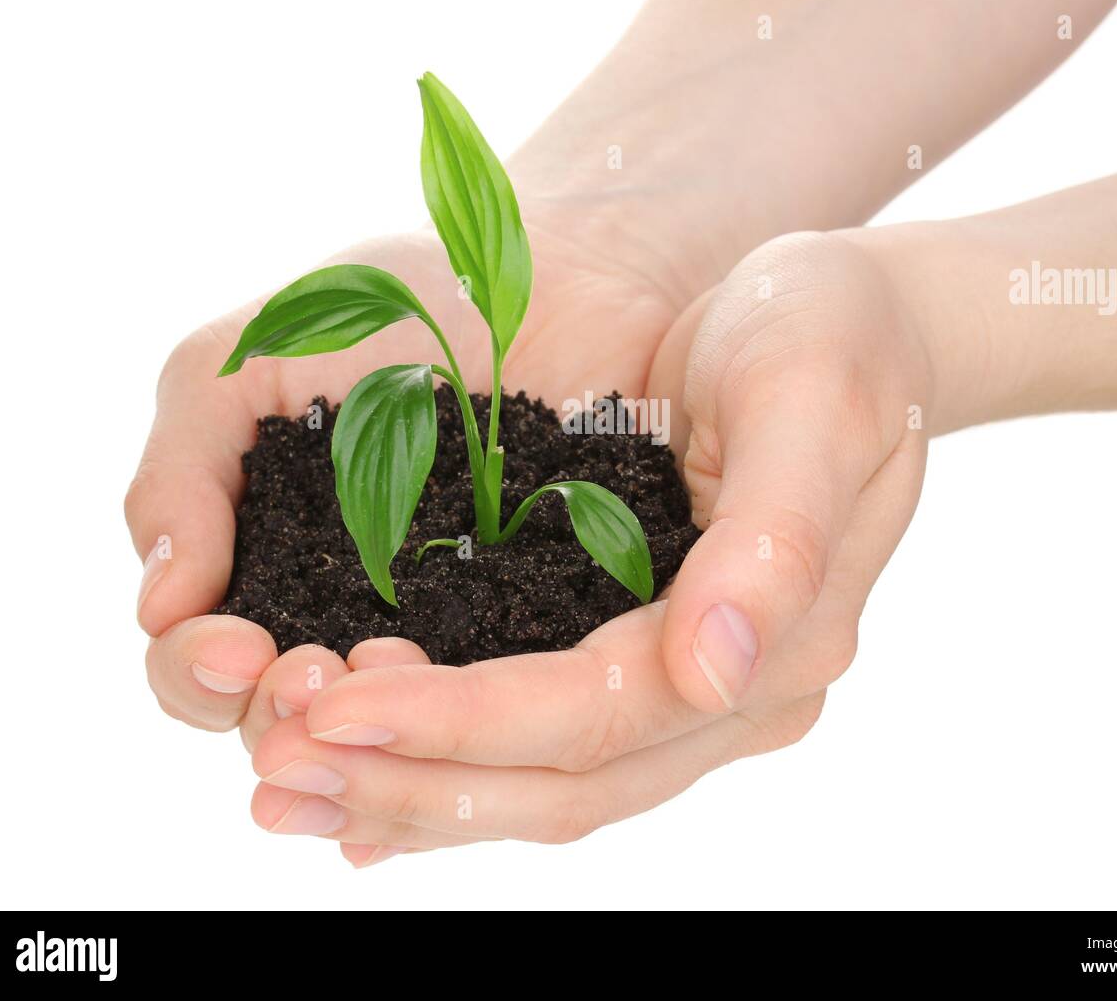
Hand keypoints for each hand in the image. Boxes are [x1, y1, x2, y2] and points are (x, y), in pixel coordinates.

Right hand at [125, 217, 685, 734]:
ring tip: (379, 677)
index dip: (199, 675)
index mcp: (273, 571)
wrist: (546, 266)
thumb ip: (182, 468)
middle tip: (310, 674)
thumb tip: (157, 607)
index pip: (207, 671)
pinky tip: (460, 729)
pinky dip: (474, 731)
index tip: (238, 644)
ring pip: (394, 741)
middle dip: (282, 717)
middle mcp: (356, 619)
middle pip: (292, 727)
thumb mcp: (250, 365)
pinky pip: (510, 710)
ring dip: (368, 744)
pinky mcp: (557, 633)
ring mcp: (457, 636)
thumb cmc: (390, 307)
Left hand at [246, 232, 931, 861]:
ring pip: (545, 787)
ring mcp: (696, 693)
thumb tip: (715, 672)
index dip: (465, 722)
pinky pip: (546, 749)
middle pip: (560, 784)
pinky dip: (452, 773)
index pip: (600, 716)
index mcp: (779, 641)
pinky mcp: (651, 665)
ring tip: (286, 784)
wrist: (843, 323)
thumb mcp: (811, 401)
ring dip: (412, 794)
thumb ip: (776, 539)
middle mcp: (734, 694)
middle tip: (274, 769)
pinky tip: (367, 786)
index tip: (334, 705)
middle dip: (412, 782)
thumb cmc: (826, 335)